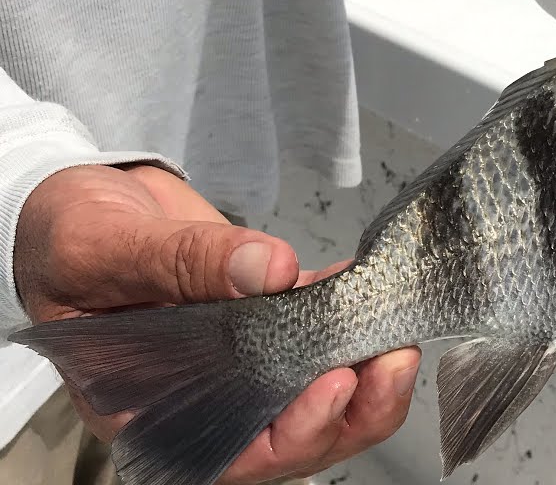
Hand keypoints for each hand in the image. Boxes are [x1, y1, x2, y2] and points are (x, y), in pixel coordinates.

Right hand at [14, 164, 420, 483]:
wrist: (83, 200)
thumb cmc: (68, 237)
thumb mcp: (105, 246)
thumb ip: (183, 261)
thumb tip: (270, 271)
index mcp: (148, 409)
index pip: (234, 450)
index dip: (294, 431)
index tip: (337, 384)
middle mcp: (203, 398)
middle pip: (294, 434)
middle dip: (355, 406)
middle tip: (392, 357)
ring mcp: (240, 364)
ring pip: (318, 392)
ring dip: (366, 368)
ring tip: (393, 327)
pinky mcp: (264, 322)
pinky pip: (317, 335)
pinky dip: (347, 316)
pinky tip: (360, 283)